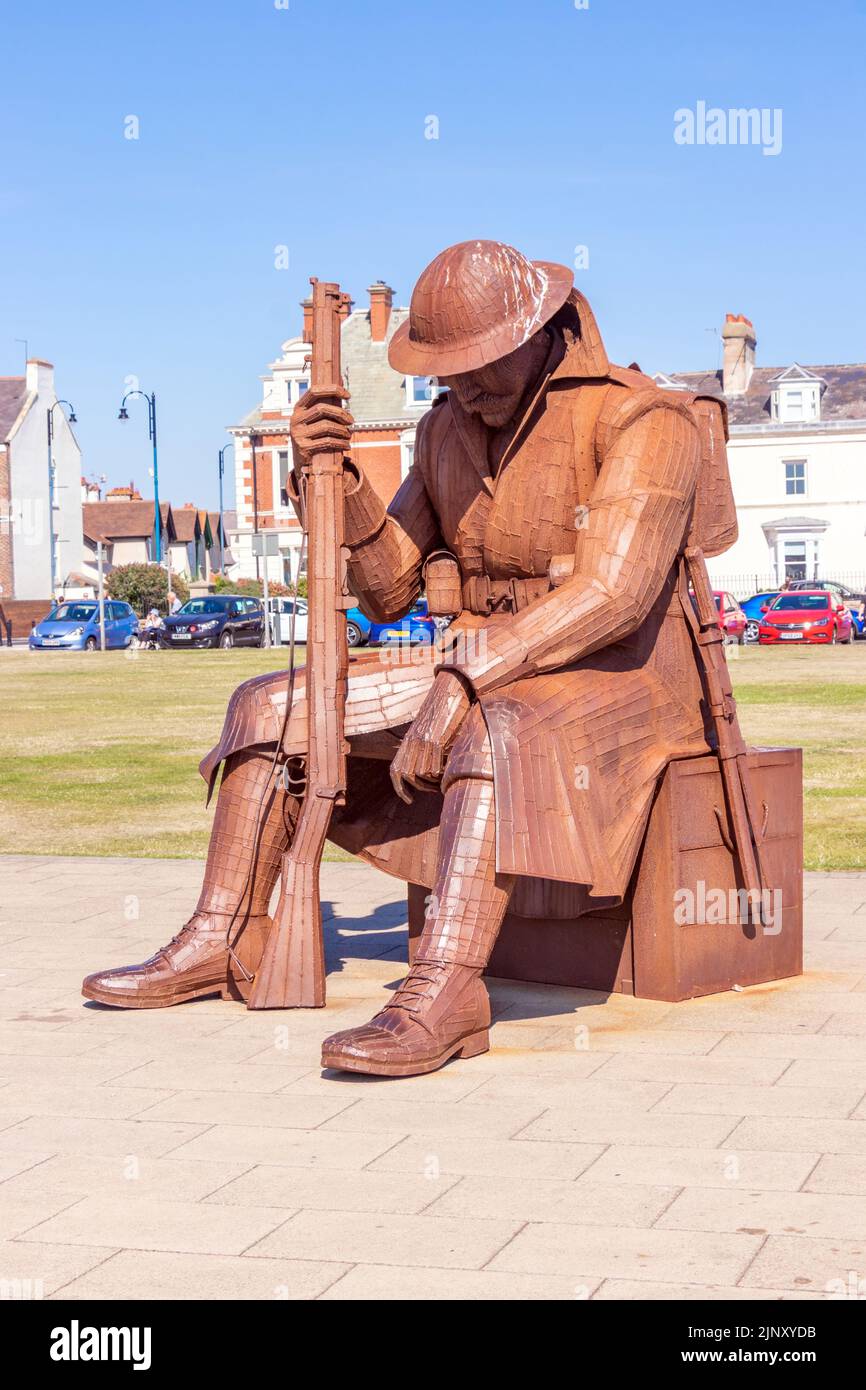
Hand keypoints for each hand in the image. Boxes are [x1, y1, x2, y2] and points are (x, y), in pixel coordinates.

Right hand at [290, 386, 353, 459]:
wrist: (302, 460)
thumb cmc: (313, 435)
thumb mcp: (315, 419)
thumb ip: (326, 403)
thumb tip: (341, 378)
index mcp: (299, 408)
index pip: (314, 391)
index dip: (333, 390)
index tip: (348, 396)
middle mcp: (296, 419)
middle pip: (322, 409)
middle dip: (341, 414)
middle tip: (352, 421)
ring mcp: (298, 433)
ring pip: (326, 426)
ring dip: (343, 431)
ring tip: (349, 434)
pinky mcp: (303, 447)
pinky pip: (327, 442)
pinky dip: (341, 443)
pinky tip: (347, 445)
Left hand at [390, 671, 471, 802]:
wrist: (451, 690)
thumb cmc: (443, 710)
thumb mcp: (428, 728)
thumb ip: (424, 744)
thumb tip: (426, 765)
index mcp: (408, 740)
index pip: (395, 771)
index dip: (400, 789)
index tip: (408, 800)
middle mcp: (412, 741)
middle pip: (408, 775)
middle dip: (420, 787)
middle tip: (432, 789)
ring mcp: (424, 741)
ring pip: (422, 774)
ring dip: (432, 782)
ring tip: (441, 781)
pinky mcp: (437, 740)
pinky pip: (435, 766)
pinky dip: (440, 775)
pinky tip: (446, 773)